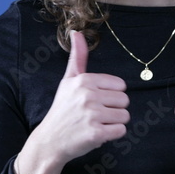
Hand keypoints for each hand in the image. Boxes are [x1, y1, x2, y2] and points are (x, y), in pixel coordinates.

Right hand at [30, 30, 129, 165]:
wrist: (49, 140)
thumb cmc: (62, 109)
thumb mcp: (68, 80)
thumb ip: (78, 57)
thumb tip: (77, 32)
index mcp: (84, 80)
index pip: (120, 85)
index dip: (111, 95)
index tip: (95, 101)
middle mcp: (88, 95)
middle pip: (125, 100)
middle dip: (114, 109)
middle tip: (95, 114)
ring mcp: (92, 114)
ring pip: (125, 116)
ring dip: (113, 123)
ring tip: (96, 123)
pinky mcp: (96, 133)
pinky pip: (121, 131)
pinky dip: (112, 134)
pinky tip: (97, 133)